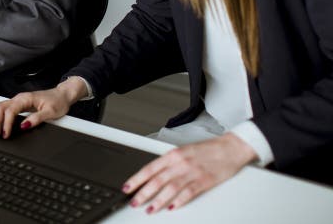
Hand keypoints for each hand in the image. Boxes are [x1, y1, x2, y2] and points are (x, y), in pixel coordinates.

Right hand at [0, 77, 87, 137]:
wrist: (62, 95)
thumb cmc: (58, 101)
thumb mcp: (50, 112)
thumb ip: (37, 119)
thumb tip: (24, 126)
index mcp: (26, 98)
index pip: (10, 110)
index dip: (6, 123)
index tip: (6, 134)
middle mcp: (20, 98)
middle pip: (1, 107)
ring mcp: (19, 100)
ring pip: (1, 107)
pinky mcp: (20, 104)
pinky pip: (6, 109)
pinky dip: (0, 116)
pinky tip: (0, 124)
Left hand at [124, 133, 257, 212]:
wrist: (230, 148)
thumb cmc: (207, 150)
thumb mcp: (183, 151)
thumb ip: (168, 163)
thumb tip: (152, 175)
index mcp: (173, 154)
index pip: (149, 168)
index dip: (136, 179)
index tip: (127, 187)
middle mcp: (180, 163)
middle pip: (157, 180)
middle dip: (143, 193)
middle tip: (134, 202)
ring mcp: (192, 172)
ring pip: (170, 189)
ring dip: (158, 201)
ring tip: (149, 209)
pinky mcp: (204, 181)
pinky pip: (188, 193)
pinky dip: (179, 202)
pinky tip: (171, 208)